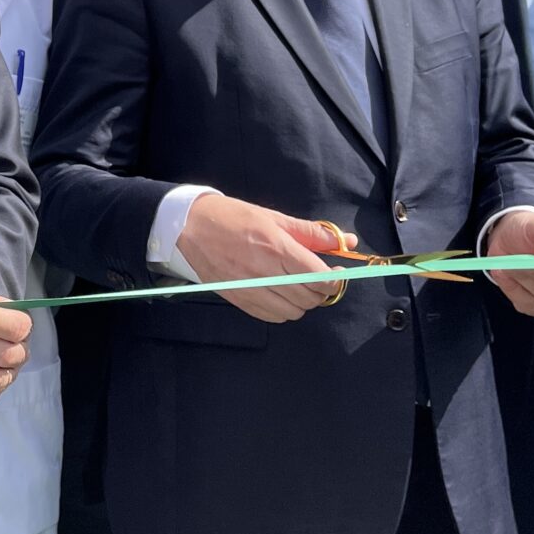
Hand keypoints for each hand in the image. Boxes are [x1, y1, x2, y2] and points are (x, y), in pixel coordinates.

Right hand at [176, 196, 352, 322]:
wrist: (189, 227)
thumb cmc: (232, 217)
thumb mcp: (274, 217)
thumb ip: (311, 233)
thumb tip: (345, 241)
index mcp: (277, 247)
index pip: (319, 277)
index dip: (335, 279)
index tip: (337, 272)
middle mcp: (265, 272)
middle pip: (310, 297)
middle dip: (321, 290)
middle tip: (318, 277)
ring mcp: (250, 289)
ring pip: (294, 311)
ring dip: (303, 301)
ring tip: (298, 286)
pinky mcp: (238, 300)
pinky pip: (273, 317)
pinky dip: (284, 310)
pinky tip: (280, 294)